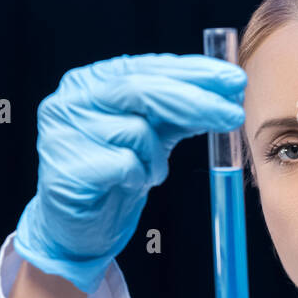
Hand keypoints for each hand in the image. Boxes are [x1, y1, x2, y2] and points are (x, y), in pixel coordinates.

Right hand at [14, 53, 245, 291]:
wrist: (79, 230)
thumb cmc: (115, 178)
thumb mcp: (151, 137)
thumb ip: (177, 111)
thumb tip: (226, 90)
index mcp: (92, 82)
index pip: (147, 67)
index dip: (193, 72)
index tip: (233, 80)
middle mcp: (72, 100)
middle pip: (142, 89)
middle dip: (194, 101)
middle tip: (233, 113)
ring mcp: (64, 133)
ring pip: (136, 131)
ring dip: (156, 156)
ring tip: (150, 173)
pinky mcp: (67, 170)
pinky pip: (124, 165)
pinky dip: (138, 176)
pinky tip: (130, 184)